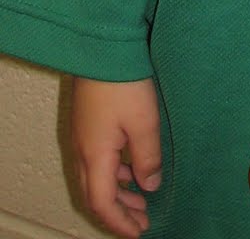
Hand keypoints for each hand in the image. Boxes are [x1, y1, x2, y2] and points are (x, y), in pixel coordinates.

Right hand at [71, 77, 160, 236]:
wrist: (102, 46)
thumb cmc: (123, 83)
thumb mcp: (144, 122)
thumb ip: (147, 157)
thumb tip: (149, 185)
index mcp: (95, 156)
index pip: (103, 203)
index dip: (120, 222)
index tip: (138, 232)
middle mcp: (82, 150)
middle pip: (95, 194)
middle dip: (118, 212)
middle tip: (141, 221)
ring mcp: (83, 135)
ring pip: (95, 177)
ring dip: (117, 192)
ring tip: (141, 197)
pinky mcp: (88, 121)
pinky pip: (96, 160)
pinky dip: (114, 173)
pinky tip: (132, 166)